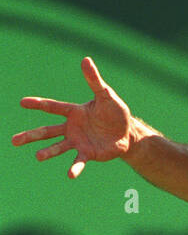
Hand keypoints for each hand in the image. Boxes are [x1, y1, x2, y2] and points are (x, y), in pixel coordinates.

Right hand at [12, 57, 134, 178]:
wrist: (127, 133)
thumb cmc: (115, 113)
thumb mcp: (106, 95)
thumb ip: (94, 81)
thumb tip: (86, 60)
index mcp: (74, 112)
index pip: (52, 107)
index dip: (38, 104)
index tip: (22, 102)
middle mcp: (72, 128)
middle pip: (47, 131)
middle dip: (31, 136)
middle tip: (13, 141)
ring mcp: (78, 142)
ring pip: (59, 147)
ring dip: (48, 152)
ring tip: (38, 156)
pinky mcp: (88, 154)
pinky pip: (79, 161)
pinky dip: (75, 167)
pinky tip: (70, 174)